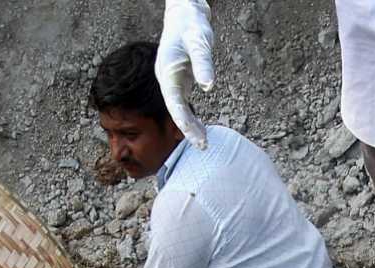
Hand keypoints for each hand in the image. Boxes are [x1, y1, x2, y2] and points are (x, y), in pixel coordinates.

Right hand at [156, 0, 215, 148]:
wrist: (184, 14)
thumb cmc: (191, 25)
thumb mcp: (200, 42)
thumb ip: (203, 63)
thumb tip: (208, 87)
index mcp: (167, 70)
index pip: (174, 102)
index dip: (184, 121)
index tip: (196, 136)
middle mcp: (166, 78)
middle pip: (175, 109)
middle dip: (187, 129)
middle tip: (203, 146)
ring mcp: (171, 80)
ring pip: (179, 108)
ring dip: (190, 126)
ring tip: (203, 143)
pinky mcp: (179, 79)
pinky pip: (183, 103)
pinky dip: (191, 116)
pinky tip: (200, 129)